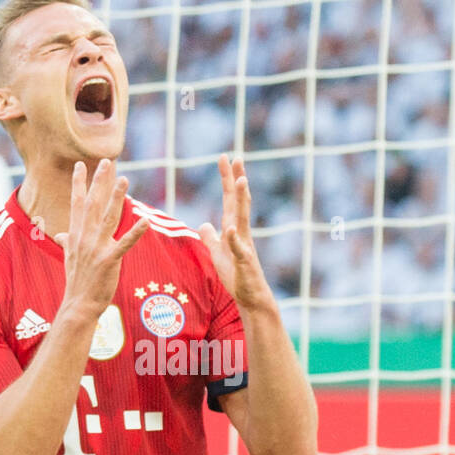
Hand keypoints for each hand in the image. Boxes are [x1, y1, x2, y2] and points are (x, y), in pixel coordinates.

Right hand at [56, 159, 149, 316]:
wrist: (78, 304)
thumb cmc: (76, 281)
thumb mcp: (69, 257)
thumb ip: (66, 241)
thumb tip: (58, 235)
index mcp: (75, 234)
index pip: (77, 203)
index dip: (79, 183)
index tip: (80, 165)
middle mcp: (84, 237)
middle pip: (93, 204)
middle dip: (99, 182)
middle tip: (106, 161)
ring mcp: (96, 248)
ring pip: (109, 218)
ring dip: (116, 198)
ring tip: (124, 179)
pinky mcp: (109, 260)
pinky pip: (124, 244)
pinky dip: (135, 233)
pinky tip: (144, 221)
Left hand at [199, 155, 274, 313]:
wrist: (251, 297)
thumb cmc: (237, 276)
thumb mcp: (217, 254)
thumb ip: (210, 238)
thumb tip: (203, 224)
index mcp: (234, 229)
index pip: (230, 199)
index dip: (227, 179)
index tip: (225, 158)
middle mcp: (241, 232)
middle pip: (238, 202)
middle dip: (236, 180)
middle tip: (236, 157)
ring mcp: (244, 246)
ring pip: (242, 219)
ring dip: (241, 200)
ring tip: (240, 181)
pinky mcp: (244, 262)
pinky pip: (238, 249)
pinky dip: (234, 239)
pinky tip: (230, 229)